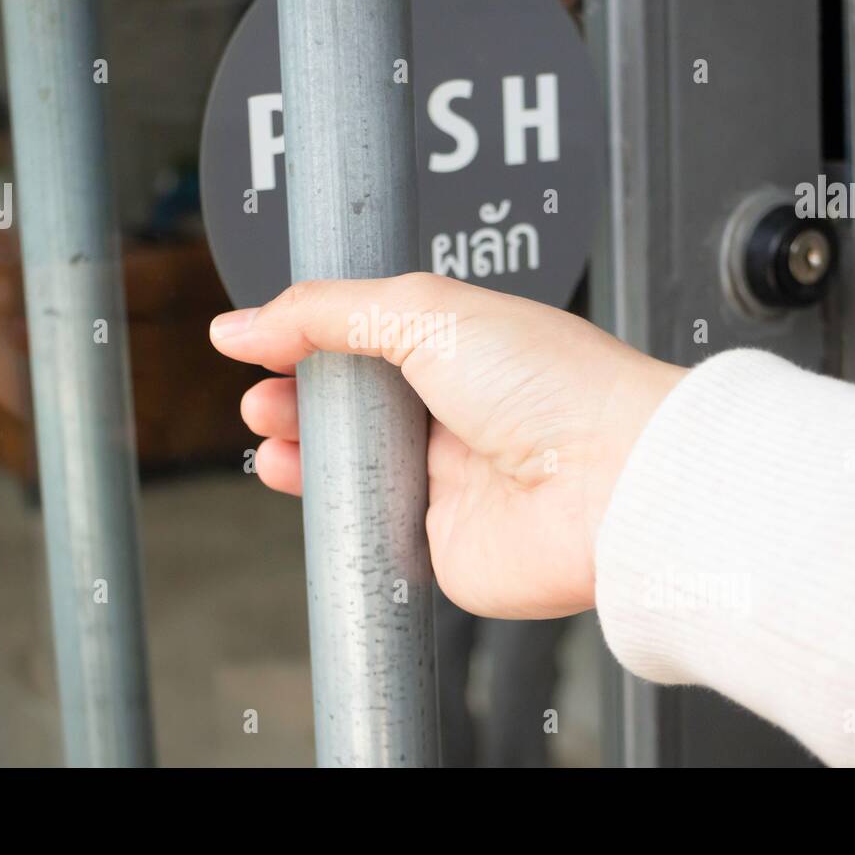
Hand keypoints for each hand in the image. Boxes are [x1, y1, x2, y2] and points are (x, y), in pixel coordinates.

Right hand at [210, 273, 685, 619]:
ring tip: (269, 436)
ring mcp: (446, 478)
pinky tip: (301, 487)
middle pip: (352, 405)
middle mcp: (453, 410)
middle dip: (296, 398)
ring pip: (353, 466)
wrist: (612, 481)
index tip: (260, 342)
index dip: (310, 340)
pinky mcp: (441, 542)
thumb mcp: (424, 312)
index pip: (365, 338)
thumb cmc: (553, 385)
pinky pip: (368, 528)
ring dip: (301, 451)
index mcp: (459, 345)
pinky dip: (329, 511)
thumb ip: (325, 313)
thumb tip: (242, 324)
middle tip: (263, 397)